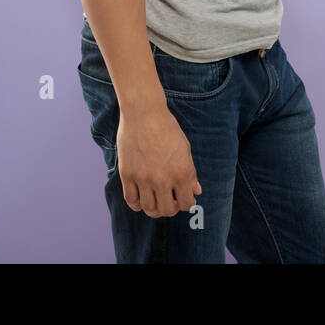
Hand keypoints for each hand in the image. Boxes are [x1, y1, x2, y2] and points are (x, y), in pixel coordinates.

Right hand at [115, 103, 201, 217]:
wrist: (144, 113)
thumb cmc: (167, 128)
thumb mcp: (185, 149)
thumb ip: (191, 173)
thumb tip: (197, 191)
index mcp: (181, 173)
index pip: (187, 204)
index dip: (187, 204)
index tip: (184, 200)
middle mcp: (162, 179)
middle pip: (167, 210)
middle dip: (171, 209)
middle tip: (170, 202)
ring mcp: (143, 178)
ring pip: (148, 208)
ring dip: (154, 209)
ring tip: (155, 201)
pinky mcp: (127, 175)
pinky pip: (131, 200)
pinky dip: (136, 204)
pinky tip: (141, 200)